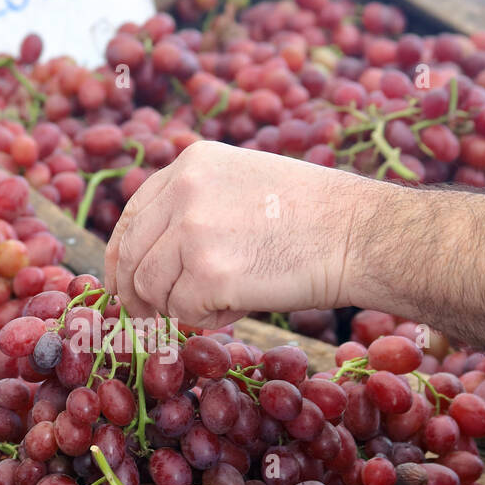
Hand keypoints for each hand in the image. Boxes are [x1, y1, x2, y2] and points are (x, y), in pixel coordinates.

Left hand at [104, 140, 373, 327]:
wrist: (361, 234)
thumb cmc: (316, 215)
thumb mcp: (245, 180)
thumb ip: (196, 202)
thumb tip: (153, 252)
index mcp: (190, 163)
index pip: (132, 214)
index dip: (122, 255)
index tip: (124, 281)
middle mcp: (184, 191)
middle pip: (131, 254)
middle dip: (135, 292)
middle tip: (148, 316)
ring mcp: (194, 233)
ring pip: (150, 288)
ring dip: (174, 307)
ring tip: (216, 303)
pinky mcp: (209, 275)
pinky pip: (183, 312)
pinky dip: (206, 320)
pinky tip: (238, 307)